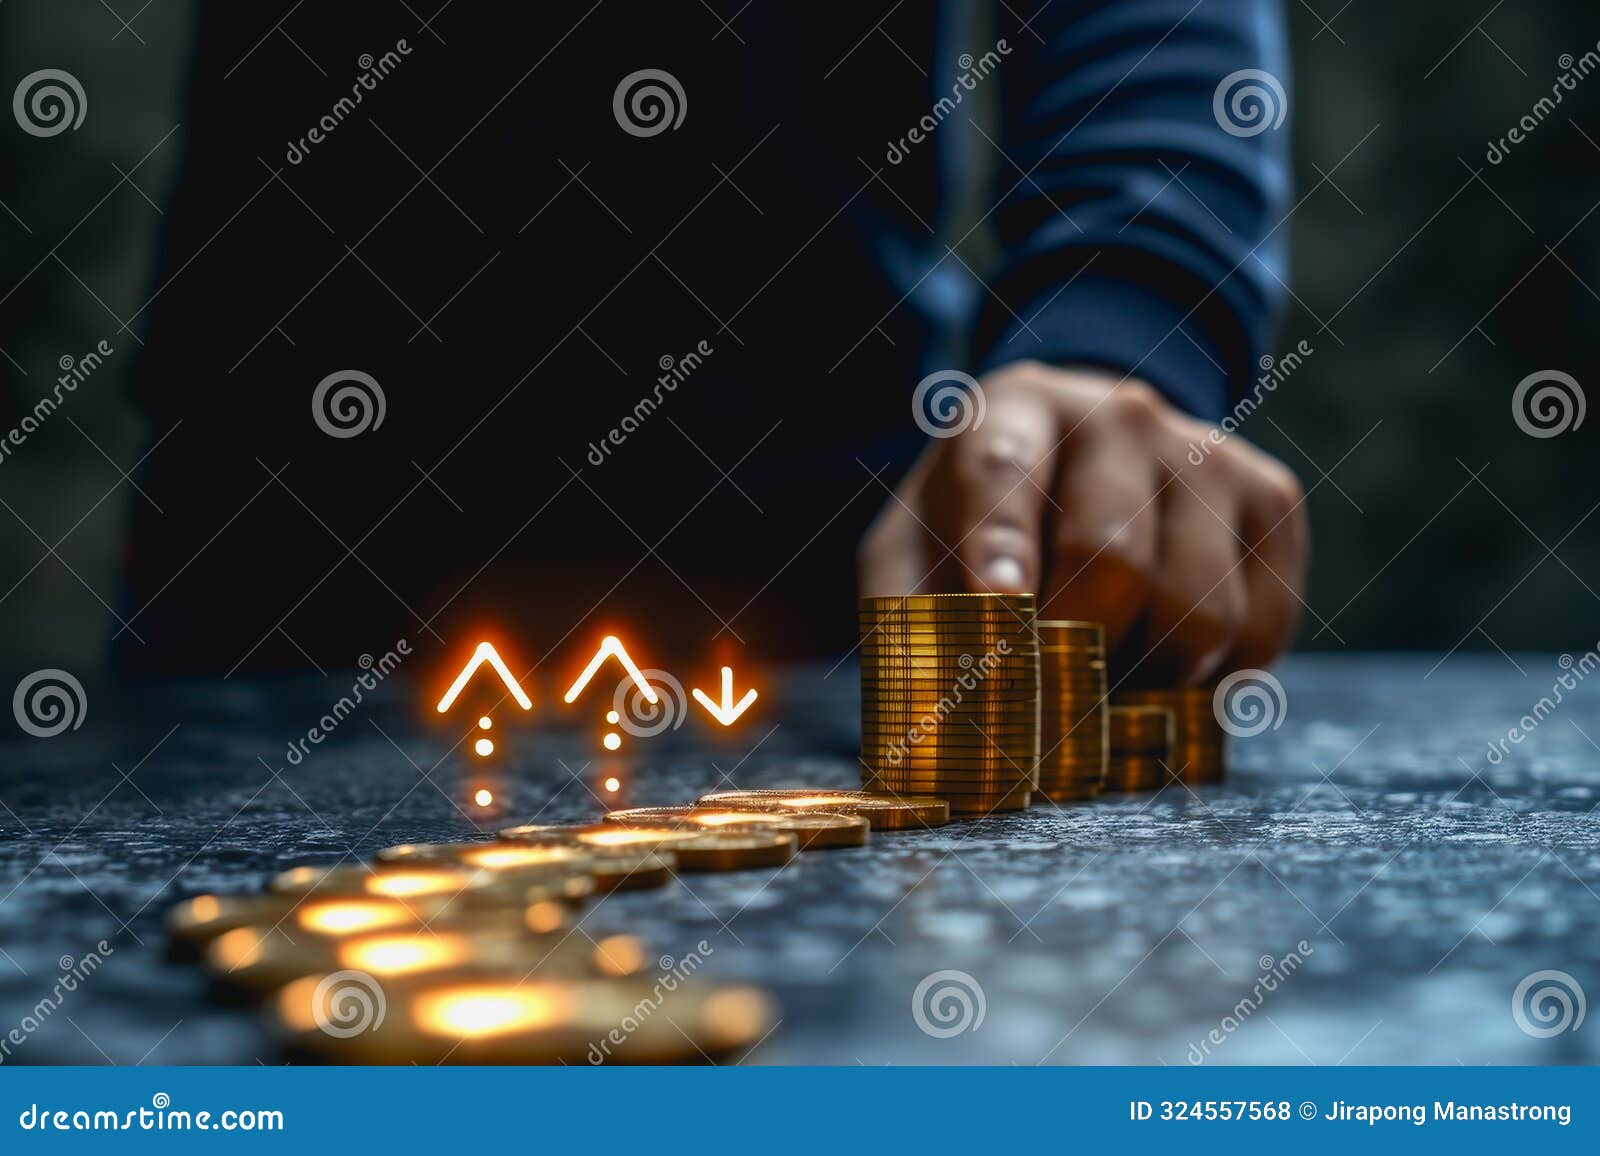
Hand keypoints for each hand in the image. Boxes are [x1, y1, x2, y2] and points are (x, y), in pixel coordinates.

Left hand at [858, 361, 1308, 684]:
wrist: (1079, 457)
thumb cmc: (979, 521)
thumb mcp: (914, 550)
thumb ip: (907, 622)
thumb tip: (920, 740)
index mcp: (1011, 411)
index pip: (1003, 471)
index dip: (1000, 545)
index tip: (1000, 606)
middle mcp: (1117, 414)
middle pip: (1113, 556)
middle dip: (1078, 650)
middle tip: (1053, 694)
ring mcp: (1206, 451)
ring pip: (1199, 606)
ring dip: (1150, 677)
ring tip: (1109, 678)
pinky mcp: (1271, 496)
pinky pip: (1261, 625)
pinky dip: (1215, 678)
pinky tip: (1167, 664)